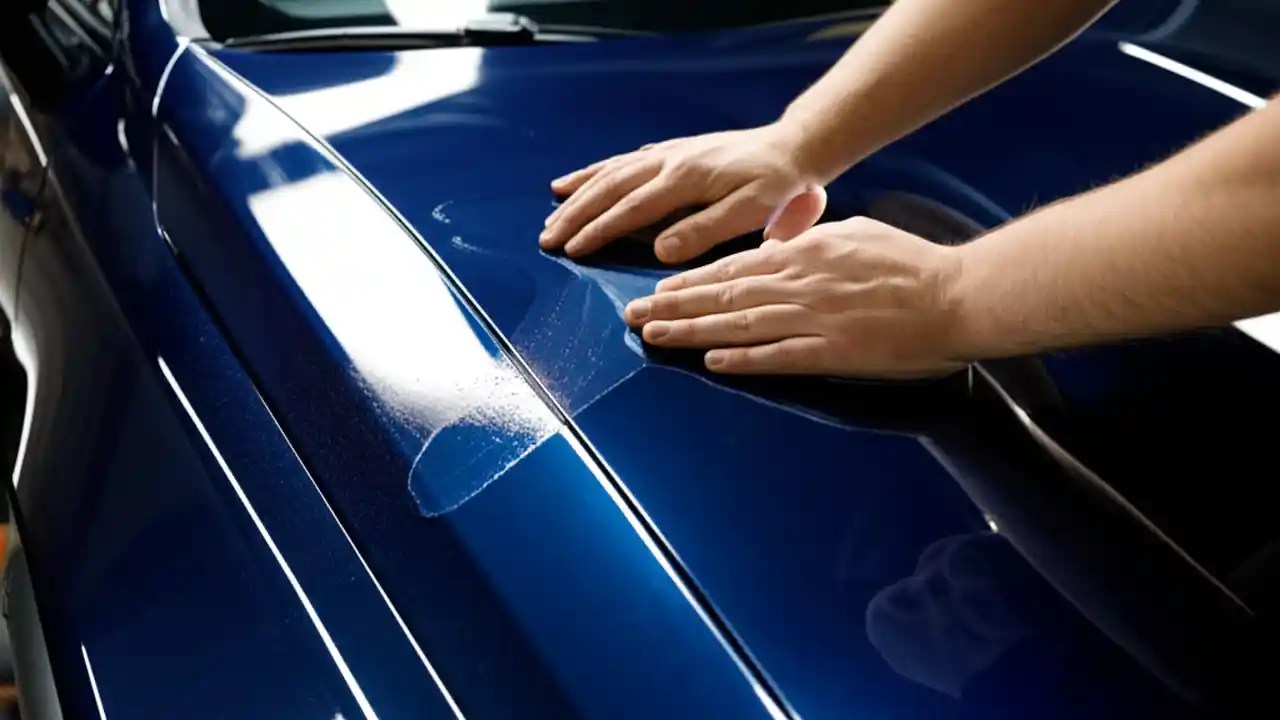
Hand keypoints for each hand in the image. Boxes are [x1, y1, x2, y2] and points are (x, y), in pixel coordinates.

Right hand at [540, 124, 827, 262]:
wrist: (795, 146)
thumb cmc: (779, 185)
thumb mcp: (752, 211)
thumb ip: (705, 230)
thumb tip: (660, 250)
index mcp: (684, 178)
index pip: (630, 208)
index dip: (598, 230)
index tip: (572, 250)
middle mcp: (669, 160)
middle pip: (610, 187)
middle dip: (575, 213)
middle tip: (547, 238)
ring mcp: (669, 153)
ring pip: (612, 171)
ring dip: (579, 191)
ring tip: (551, 207)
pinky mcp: (673, 151)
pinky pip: (625, 161)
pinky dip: (598, 170)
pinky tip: (581, 179)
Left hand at [623, 217, 969, 377]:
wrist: (958, 295)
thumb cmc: (911, 265)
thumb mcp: (855, 235)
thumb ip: (811, 240)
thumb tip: (778, 247)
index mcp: (806, 251)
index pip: (735, 265)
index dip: (692, 279)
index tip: (659, 288)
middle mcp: (801, 282)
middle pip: (724, 293)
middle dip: (673, 304)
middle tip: (632, 314)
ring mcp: (815, 318)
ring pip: (738, 322)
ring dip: (691, 330)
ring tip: (653, 335)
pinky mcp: (833, 351)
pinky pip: (778, 355)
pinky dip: (742, 358)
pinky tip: (711, 360)